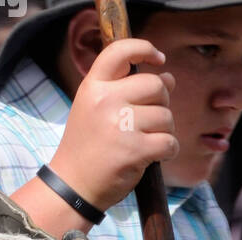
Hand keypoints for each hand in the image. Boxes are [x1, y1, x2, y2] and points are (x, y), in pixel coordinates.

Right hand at [48, 39, 178, 213]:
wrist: (71, 188)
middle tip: (146, 122)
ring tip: (143, 143)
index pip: (120, 51)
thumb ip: (127, 91)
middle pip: (156, 85)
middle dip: (161, 103)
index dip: (145, 49)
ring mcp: (120, 125)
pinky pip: (169, 142)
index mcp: (92, 89)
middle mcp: (105, 101)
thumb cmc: (86, 149)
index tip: (157, 60)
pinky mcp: (135, 149)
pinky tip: (152, 157)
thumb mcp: (94, 112)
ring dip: (163, 131)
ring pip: (166, 116)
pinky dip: (167, 151)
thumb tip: (169, 77)